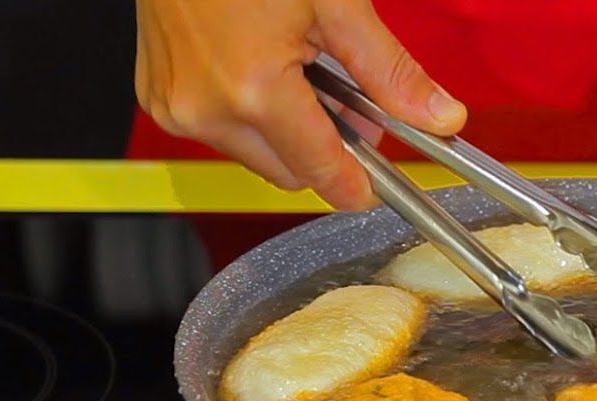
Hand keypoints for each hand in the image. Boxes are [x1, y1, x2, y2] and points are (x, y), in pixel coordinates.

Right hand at [134, 0, 466, 209]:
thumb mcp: (335, 2)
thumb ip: (389, 70)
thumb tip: (440, 116)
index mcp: (254, 90)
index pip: (321, 172)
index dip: (357, 185)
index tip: (378, 185)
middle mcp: (206, 108)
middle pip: (288, 172)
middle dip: (326, 152)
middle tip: (354, 107)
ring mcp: (175, 104)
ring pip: (255, 154)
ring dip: (287, 131)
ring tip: (305, 72)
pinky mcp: (157, 95)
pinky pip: (218, 129)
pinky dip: (248, 113)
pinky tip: (264, 68)